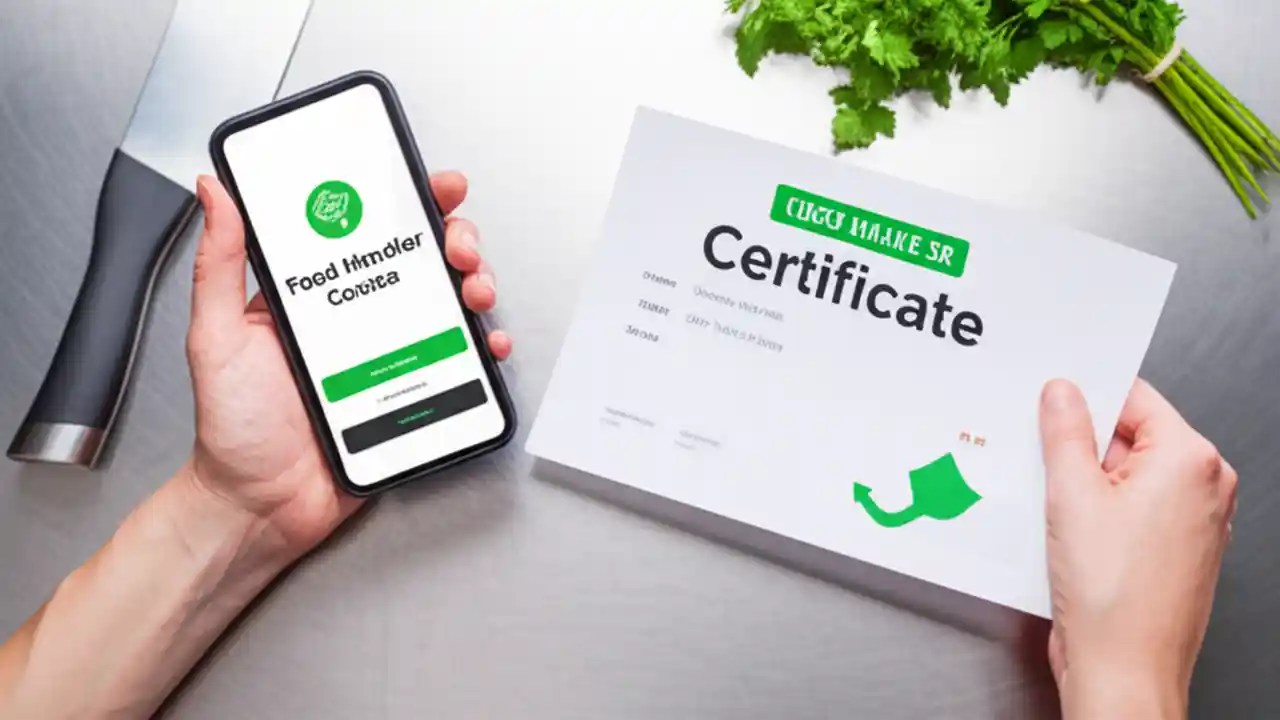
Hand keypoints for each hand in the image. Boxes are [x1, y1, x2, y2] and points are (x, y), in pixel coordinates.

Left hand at [183, 173, 510, 557]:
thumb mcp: (216, 337)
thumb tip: (214, 193)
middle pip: (423, 259)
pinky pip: (461, 363)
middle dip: (456, 238)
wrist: (259, 506)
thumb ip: (218, 264)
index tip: (431, 183)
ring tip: (473, 291)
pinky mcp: (414, 393)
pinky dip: (484, 347)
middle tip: (458, 244)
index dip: (406, 198)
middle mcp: (358, 317)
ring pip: (449, 303)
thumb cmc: (233, 428)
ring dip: (476, 284)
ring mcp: (391, 354)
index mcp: (316, 294)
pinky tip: (486, 342)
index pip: (366, 229)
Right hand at [1039, 379, 1235, 717]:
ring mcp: (1195, 521)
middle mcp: (1204, 487)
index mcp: (1191, 459)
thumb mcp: (1071, 493)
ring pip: (1128, 476)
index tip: (1050, 406)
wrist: (1123, 671)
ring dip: (1087, 485)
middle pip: (1131, 437)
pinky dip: (1099, 515)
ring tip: (1061, 512)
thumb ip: (1066, 431)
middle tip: (1047, 465)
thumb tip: (1063, 394)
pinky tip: (1071, 536)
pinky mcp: (1176, 550)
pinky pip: (1133, 511)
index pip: (1133, 396)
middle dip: (1083, 448)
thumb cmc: (1114, 598)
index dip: (1085, 398)